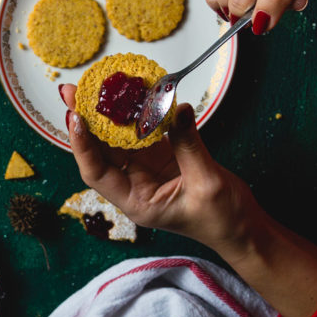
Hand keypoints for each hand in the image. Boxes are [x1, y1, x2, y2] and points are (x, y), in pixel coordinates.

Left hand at [60, 84, 260, 256]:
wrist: (245, 230)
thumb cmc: (224, 220)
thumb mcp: (206, 182)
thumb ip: (188, 144)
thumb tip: (176, 107)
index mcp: (137, 202)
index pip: (97, 173)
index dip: (82, 146)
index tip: (75, 117)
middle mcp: (135, 186)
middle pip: (101, 151)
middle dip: (86, 121)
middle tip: (71, 91)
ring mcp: (147, 171)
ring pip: (119, 139)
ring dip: (107, 114)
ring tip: (92, 86)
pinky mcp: (162, 159)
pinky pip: (144, 133)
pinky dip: (138, 115)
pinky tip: (130, 95)